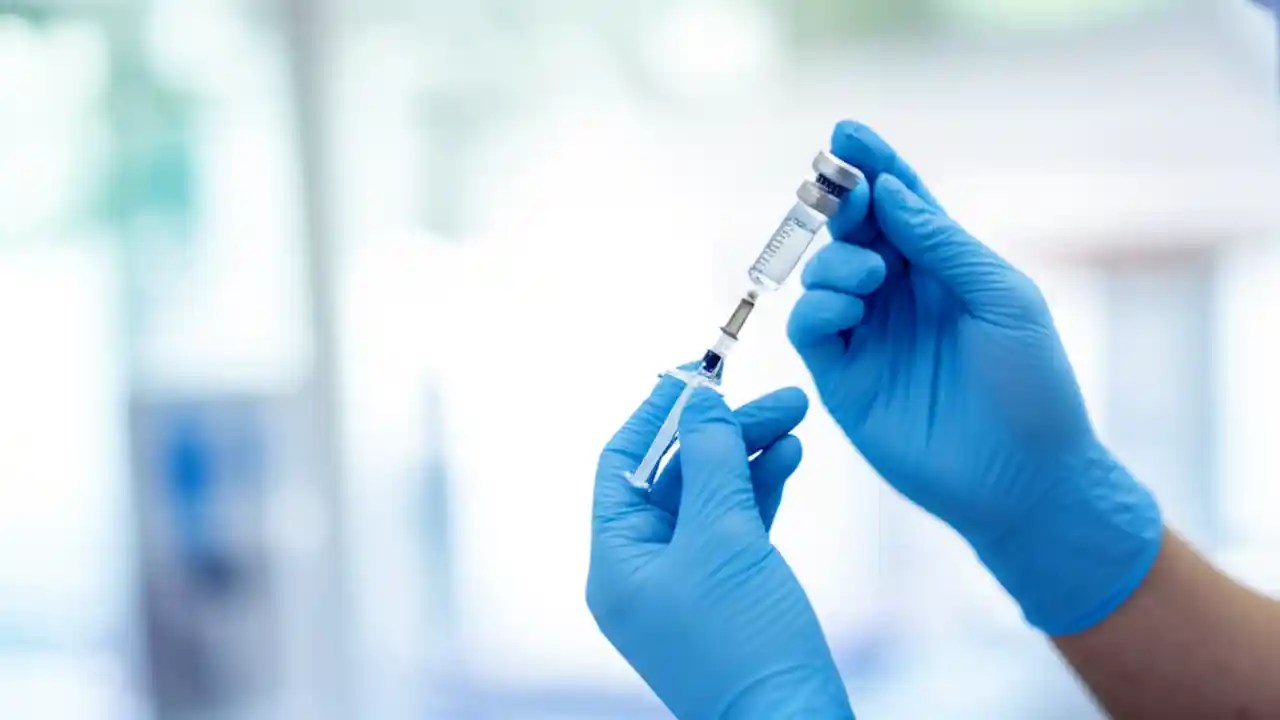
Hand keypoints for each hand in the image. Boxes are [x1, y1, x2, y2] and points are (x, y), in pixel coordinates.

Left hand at [588, 381, 852, 718]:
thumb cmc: (746, 641)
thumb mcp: (724, 538)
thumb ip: (712, 462)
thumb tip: (699, 402)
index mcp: (616, 563)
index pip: (621, 466)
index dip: (656, 416)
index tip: (695, 374)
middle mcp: (642, 573)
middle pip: (675, 477)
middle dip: (725, 433)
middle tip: (781, 398)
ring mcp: (686, 586)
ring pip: (712, 499)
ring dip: (750, 456)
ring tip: (796, 417)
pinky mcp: (728, 597)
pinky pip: (736, 528)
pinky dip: (761, 492)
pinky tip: (790, 459)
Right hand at [787, 120, 1162, 634]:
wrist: (1024, 479)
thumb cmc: (1033, 386)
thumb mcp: (1000, 298)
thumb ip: (942, 245)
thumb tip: (891, 191)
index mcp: (943, 270)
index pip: (901, 205)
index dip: (874, 165)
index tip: (846, 132)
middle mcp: (899, 297)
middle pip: (854, 230)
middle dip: (841, 200)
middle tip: (841, 185)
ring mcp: (868, 338)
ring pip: (823, 274)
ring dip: (837, 258)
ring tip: (871, 272)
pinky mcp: (843, 379)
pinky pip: (809, 328)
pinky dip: (817, 306)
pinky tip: (848, 305)